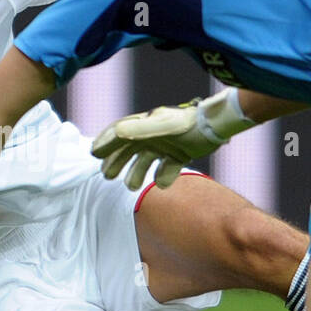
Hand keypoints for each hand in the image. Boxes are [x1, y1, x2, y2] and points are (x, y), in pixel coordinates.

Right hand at [92, 101, 224, 191]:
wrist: (216, 126)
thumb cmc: (188, 124)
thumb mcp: (162, 126)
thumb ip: (140, 130)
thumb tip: (116, 134)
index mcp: (145, 124)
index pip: (120, 132)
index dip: (106, 142)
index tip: (94, 154)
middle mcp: (154, 134)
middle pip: (129, 148)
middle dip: (117, 161)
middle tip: (107, 176)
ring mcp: (167, 144)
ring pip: (146, 160)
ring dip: (137, 172)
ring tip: (131, 187)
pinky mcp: (181, 153)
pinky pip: (167, 167)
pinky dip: (163, 175)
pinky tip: (161, 183)